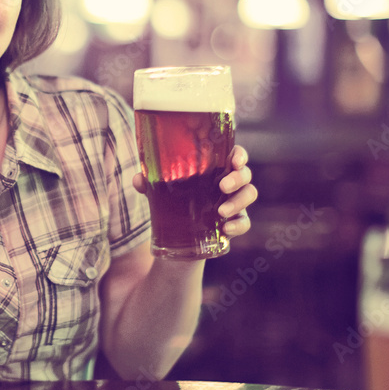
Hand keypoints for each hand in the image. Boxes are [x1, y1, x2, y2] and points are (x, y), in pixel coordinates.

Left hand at [131, 144, 256, 236]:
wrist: (177, 235)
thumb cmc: (173, 201)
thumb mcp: (159, 190)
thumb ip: (149, 182)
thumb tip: (139, 180)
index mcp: (214, 168)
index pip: (234, 155)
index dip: (239, 154)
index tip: (235, 159)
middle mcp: (229, 183)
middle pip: (245, 174)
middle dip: (238, 178)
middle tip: (222, 186)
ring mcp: (235, 203)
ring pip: (249, 195)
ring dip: (239, 202)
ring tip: (221, 211)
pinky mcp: (235, 223)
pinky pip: (245, 222)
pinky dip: (239, 225)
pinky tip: (226, 228)